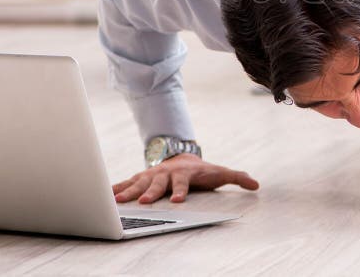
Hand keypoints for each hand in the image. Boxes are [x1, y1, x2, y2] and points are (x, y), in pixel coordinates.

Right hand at [112, 153, 259, 203]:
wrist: (182, 157)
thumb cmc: (202, 171)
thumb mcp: (220, 172)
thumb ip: (237, 178)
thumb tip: (256, 184)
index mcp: (184, 175)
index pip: (183, 184)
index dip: (180, 192)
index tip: (177, 200)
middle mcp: (166, 175)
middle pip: (158, 184)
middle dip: (150, 193)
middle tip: (145, 202)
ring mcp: (151, 176)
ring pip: (138, 183)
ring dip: (128, 192)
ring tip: (116, 201)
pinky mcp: (140, 179)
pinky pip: (125, 183)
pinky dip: (115, 189)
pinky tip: (103, 197)